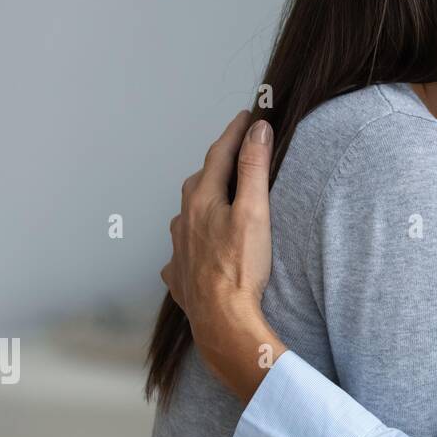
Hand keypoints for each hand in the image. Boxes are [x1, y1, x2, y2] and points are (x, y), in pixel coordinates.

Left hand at [161, 110, 285, 400]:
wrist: (221, 320)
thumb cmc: (240, 268)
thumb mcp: (255, 210)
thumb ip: (255, 167)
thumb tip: (258, 130)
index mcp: (203, 199)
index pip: (219, 154)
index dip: (234, 133)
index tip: (247, 116)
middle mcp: (184, 220)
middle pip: (200, 182)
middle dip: (218, 165)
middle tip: (236, 154)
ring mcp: (179, 249)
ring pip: (188, 215)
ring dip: (204, 202)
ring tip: (220, 200)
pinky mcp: (180, 276)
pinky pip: (184, 250)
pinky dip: (194, 241)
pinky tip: (202, 250)